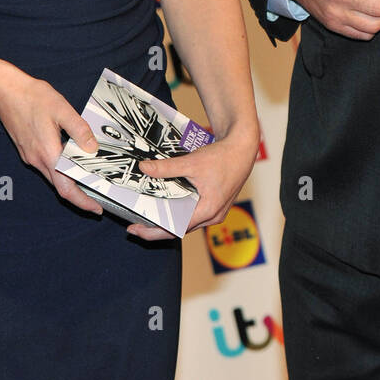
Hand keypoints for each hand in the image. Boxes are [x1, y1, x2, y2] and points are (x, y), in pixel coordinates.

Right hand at [0, 65, 104, 216]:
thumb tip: (93, 149)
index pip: (66, 188)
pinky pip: (47, 167)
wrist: (5, 91)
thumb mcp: (62, 109)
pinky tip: (71, 162)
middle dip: (80, 196)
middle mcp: (37, 160)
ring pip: (53, 177)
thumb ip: (79, 130)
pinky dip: (61, 171)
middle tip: (98, 199)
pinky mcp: (27, 150)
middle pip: (60, 187)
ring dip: (70, 183)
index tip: (96, 209)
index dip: (82, 202)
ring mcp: (30, 156)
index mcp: (48, 153)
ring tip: (89, 181)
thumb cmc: (32, 97)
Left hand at [126, 126, 258, 241]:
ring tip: (148, 219)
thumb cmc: (224, 157)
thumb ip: (166, 168)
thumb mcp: (192, 162)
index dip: (153, 231)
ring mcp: (216, 212)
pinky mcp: (216, 205)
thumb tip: (145, 168)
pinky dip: (180, 214)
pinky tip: (168, 209)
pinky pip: (195, 215)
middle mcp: (213, 215)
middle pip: (181, 230)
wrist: (243, 148)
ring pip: (188, 223)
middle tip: (136, 227)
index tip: (136, 229)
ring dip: (169, 222)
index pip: (176, 228)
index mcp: (209, 209)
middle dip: (157, 230)